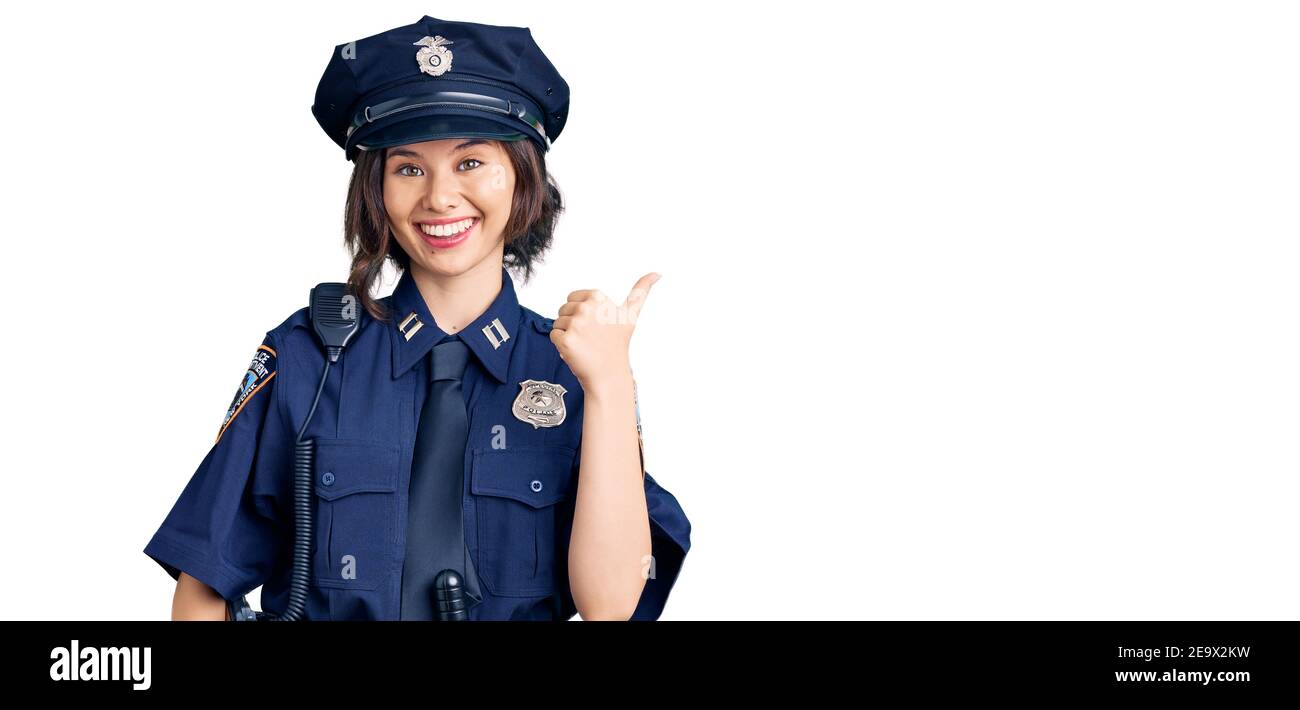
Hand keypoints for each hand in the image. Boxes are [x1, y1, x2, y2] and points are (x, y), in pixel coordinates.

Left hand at [551, 272, 659, 387]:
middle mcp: (587, 308)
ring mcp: (576, 324)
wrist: (609, 374)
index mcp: (598, 297)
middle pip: (564, 309)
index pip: (573, 298)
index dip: (581, 313)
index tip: (595, 325)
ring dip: (567, 334)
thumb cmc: (618, 344)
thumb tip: (658, 273)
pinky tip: (576, 351)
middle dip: (573, 323)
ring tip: (584, 344)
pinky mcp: (566, 340)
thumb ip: (641, 291)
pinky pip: (554, 335)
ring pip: (558, 322)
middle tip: (590, 337)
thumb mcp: (630, 315)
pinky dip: (561, 345)